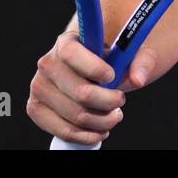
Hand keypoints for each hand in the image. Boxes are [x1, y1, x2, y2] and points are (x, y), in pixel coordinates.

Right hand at [26, 29, 156, 144]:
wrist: (90, 71)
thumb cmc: (110, 60)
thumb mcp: (130, 52)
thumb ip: (141, 59)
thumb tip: (138, 79)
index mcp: (67, 41)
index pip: (71, 54)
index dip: (93, 68)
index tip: (112, 77)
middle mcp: (48, 63)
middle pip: (79, 92)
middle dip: (108, 101)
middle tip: (120, 101)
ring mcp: (40, 87)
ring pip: (75, 114)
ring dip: (101, 120)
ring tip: (113, 115)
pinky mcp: (36, 108)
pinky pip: (62, 130)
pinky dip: (85, 135)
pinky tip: (99, 130)